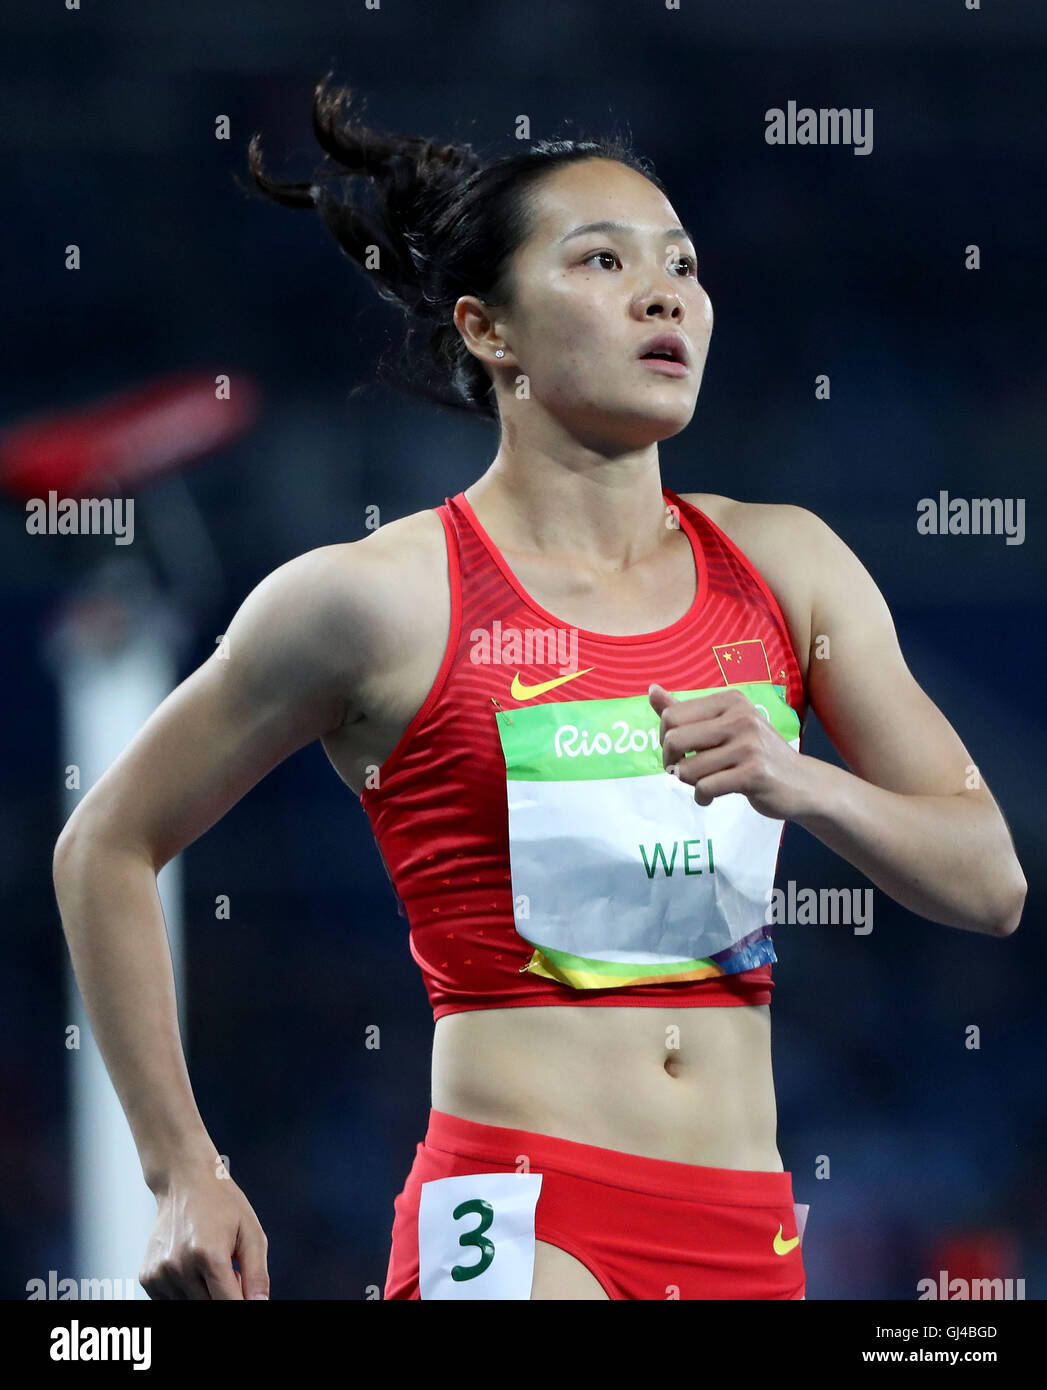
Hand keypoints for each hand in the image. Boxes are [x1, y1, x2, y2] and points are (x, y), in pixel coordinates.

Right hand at [139, 1164, 269, 1299]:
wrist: (184, 1181)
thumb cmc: (220, 1203)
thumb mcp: (251, 1231)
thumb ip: (257, 1274)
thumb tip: (260, 1304)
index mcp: (209, 1255)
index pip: (228, 1305)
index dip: (242, 1305)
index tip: (245, 1298)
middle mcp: (180, 1267)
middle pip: (209, 1309)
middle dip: (225, 1296)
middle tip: (230, 1273)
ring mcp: (160, 1274)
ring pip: (190, 1308)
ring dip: (205, 1296)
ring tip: (211, 1268)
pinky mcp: (147, 1277)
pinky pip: (170, 1303)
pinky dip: (186, 1294)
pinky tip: (193, 1270)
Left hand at [648, 682, 809, 820]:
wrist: (802, 782)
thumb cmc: (756, 752)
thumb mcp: (725, 724)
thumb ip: (686, 711)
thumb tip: (652, 690)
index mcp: (730, 700)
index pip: (671, 715)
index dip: (665, 738)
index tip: (678, 752)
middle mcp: (740, 717)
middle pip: (674, 740)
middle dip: (671, 761)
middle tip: (682, 771)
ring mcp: (749, 746)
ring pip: (688, 769)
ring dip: (688, 783)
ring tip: (704, 783)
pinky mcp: (754, 774)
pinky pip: (705, 788)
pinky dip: (701, 797)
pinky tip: (710, 798)